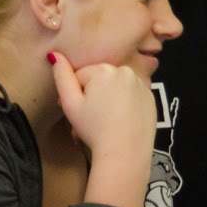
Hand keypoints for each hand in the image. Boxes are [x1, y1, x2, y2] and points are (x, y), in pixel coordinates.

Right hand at [53, 52, 154, 206]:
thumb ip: (61, 77)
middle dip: (91, 96)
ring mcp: (141, 84)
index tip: (75, 110)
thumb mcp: (70, 103)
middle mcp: (126, 72)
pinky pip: (131, 96)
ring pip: (115, 88)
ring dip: (107, 99)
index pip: (80, 76)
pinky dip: (124, 104)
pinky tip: (119, 120)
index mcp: (104, 70)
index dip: (74, 94)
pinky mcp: (151, 97)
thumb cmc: (94, 128)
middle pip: (99, 80)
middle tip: (88, 118)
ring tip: (103, 121)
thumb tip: (55, 54)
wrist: (125, 151)